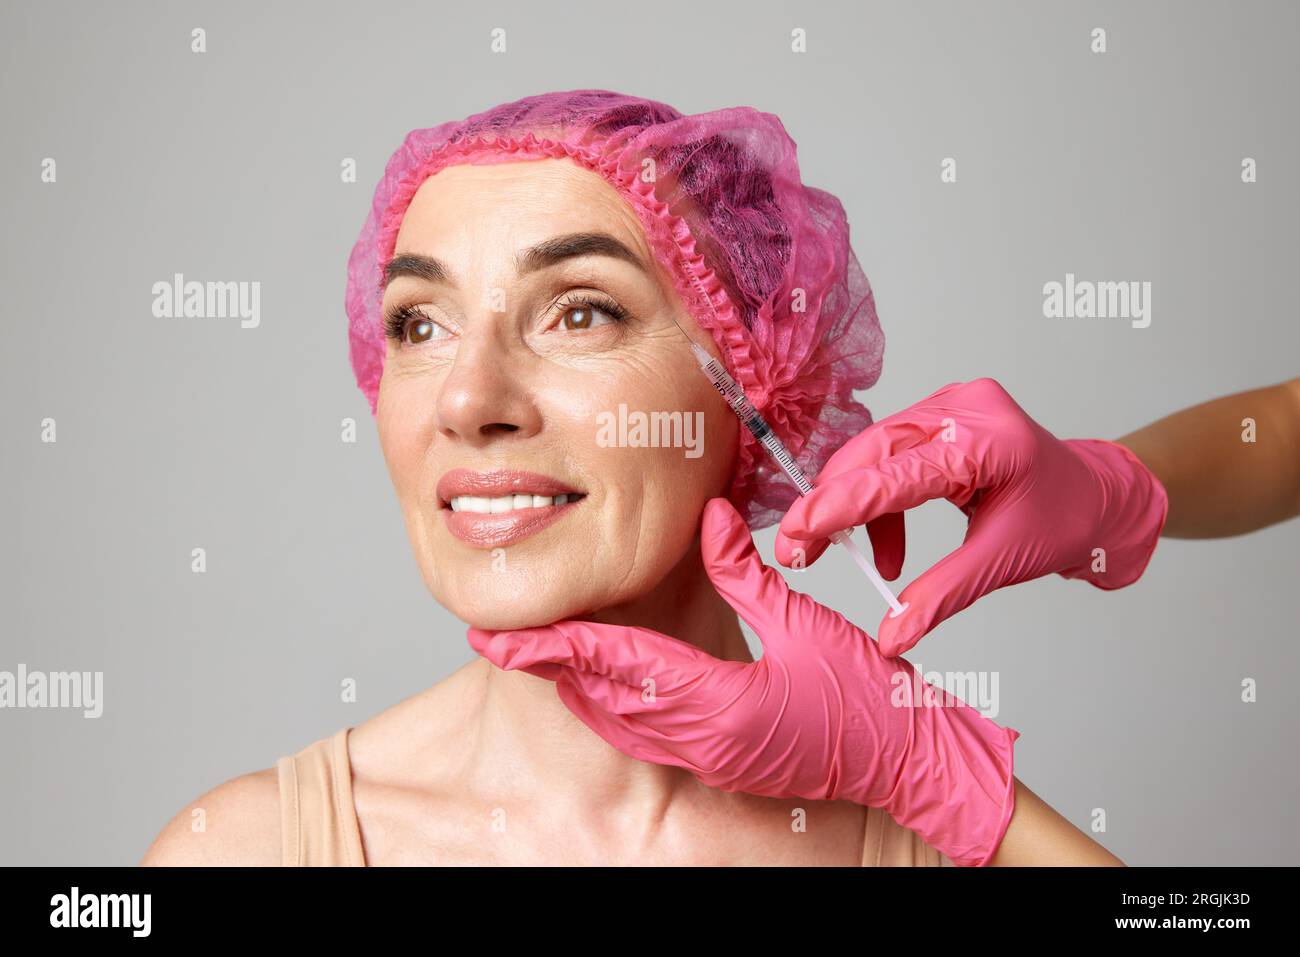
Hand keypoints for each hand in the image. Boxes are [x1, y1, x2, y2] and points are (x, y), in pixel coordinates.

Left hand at [468, 497, 1019, 866]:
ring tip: (534, 655)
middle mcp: (703, 740)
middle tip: (492, 641)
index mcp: (720, 704)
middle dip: (546, 666)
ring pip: (617, 723)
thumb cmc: (870, 701)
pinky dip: (610, 709)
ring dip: (573, 687)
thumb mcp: (805, 624)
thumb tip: (709, 516)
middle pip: (602, 698)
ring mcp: (710, 758)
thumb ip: (746, 571)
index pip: (618, 665)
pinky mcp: (721, 763)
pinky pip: (644, 738)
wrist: (911, 764)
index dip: (556, 644)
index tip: (502, 634)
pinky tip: (596, 688)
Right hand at [775, 378, 1168, 656]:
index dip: (837, 506)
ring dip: (858, 508)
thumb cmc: (1062, 520)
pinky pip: (890, 454)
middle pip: (874, 453)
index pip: (897, 473)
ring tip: (864, 561)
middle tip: (801, 553)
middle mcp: (966, 409)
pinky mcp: (942, 415)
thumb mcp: (1004, 563)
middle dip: (833, 506)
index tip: (794, 536)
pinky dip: (881, 501)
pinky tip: (890, 548)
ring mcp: (953, 405)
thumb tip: (891, 636)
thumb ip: (941, 596)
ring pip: (874, 454)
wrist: (1094, 495)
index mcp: (989, 441)